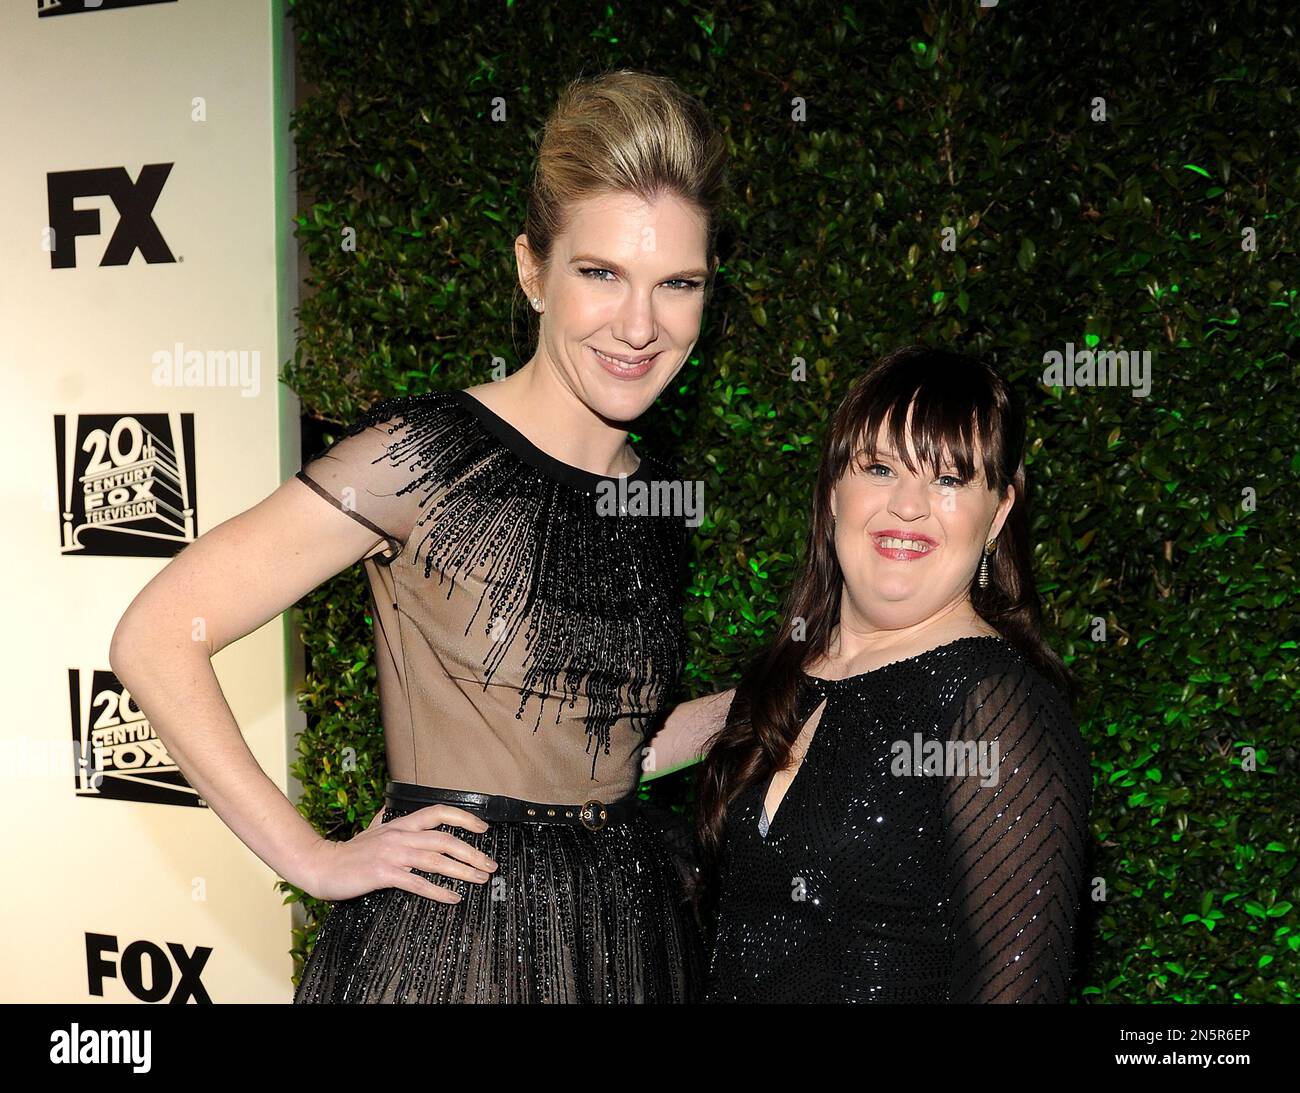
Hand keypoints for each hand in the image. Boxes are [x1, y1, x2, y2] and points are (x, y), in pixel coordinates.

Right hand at [302, 803, 497, 902]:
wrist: (321, 865)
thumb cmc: (348, 852)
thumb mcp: (371, 830)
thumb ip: (385, 820)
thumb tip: (389, 808)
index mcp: (400, 824)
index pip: (438, 812)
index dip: (464, 818)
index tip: (483, 829)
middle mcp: (400, 835)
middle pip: (445, 839)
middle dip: (473, 852)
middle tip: (490, 865)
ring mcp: (392, 854)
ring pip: (436, 860)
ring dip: (463, 871)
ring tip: (479, 880)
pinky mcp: (384, 874)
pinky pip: (418, 883)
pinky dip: (438, 891)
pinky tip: (453, 897)